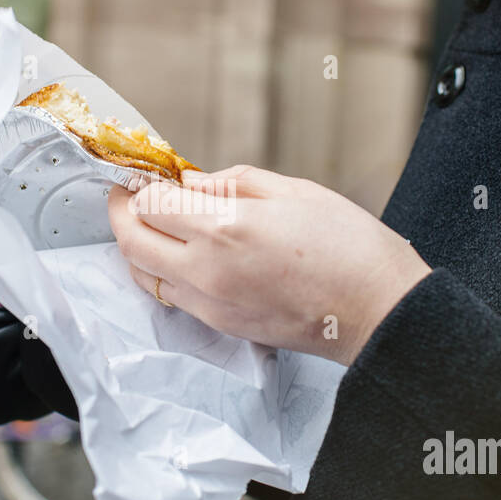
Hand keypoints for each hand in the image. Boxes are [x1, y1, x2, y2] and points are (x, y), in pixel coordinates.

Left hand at [107, 165, 430, 365]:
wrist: (378, 310)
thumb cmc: (348, 245)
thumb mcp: (293, 190)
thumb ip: (232, 182)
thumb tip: (191, 182)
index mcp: (224, 227)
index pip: (150, 204)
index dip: (141, 184)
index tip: (144, 173)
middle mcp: (207, 269)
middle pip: (131, 243)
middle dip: (122, 214)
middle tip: (129, 195)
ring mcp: (211, 304)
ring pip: (144, 275)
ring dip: (138, 246)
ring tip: (153, 224)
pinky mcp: (222, 326)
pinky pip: (173, 296)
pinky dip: (163, 271)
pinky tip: (182, 253)